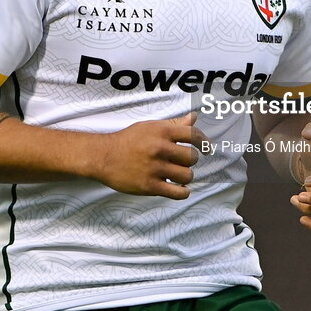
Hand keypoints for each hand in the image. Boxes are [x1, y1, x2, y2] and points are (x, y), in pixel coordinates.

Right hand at [92, 113, 207, 199]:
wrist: (104, 157)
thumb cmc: (129, 140)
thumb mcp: (150, 127)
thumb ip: (174, 124)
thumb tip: (194, 117)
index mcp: (161, 131)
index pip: (193, 134)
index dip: (203, 141)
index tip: (206, 147)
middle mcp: (159, 149)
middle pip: (192, 157)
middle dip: (190, 160)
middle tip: (181, 162)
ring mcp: (155, 168)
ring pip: (187, 175)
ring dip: (185, 176)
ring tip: (177, 174)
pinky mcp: (150, 186)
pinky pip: (178, 193)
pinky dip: (183, 192)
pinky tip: (179, 188)